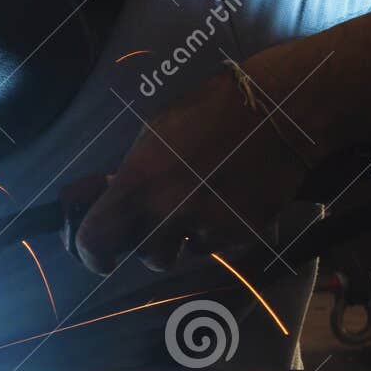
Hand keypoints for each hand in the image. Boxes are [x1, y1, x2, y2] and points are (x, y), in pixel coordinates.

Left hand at [66, 63, 317, 274]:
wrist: (277, 111)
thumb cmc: (208, 112)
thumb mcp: (154, 135)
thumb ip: (131, 175)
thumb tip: (111, 199)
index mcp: (137, 182)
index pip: (96, 238)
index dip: (93, 254)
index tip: (101, 259)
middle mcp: (168, 211)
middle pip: (144, 256)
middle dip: (147, 245)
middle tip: (158, 226)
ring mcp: (207, 226)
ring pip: (182, 254)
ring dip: (184, 239)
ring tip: (200, 205)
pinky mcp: (242, 234)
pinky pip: (218, 247)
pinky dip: (219, 232)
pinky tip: (230, 202)